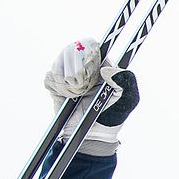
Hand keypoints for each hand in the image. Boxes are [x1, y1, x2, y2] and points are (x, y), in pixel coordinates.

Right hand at [44, 38, 139, 155]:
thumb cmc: (114, 115)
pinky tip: (68, 97)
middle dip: (77, 68)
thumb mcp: (129, 99)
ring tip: (77, 94)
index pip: (90, 44)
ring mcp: (68, 73)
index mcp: (102, 64)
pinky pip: (50, 77)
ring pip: (59, 62)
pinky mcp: (55, 84)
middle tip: (83, 86)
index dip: (88, 51)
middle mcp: (84, 65)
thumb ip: (126, 81)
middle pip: (72, 49)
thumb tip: (105, 69)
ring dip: (68, 80)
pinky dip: (58, 88)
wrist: (93, 134)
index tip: (90, 65)